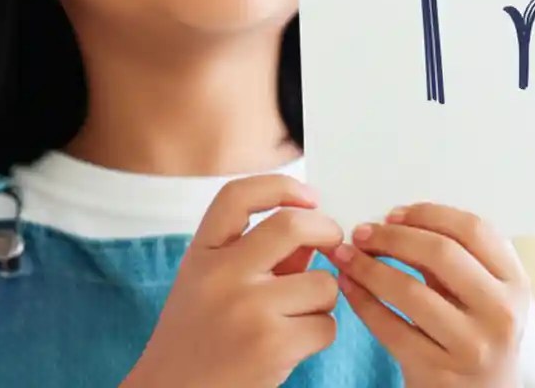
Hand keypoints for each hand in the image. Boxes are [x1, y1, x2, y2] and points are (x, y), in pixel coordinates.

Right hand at [122, 175, 343, 387]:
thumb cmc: (201, 337)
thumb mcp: (215, 285)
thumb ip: (264, 256)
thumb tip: (319, 232)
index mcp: (202, 254)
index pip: (237, 196)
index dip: (281, 187)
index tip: (309, 197)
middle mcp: (221, 275)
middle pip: (294, 226)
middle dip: (327, 232)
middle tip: (332, 247)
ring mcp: (247, 309)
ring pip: (322, 283)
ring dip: (321, 300)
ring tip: (294, 317)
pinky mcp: (272, 345)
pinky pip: (327, 325)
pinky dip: (319, 334)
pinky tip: (291, 346)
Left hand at [327, 204, 530, 387]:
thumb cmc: (477, 339)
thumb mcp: (482, 297)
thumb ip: (453, 262)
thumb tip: (396, 224)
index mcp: (515, 284)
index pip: (473, 230)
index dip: (428, 214)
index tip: (395, 213)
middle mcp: (500, 313)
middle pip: (441, 253)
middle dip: (393, 236)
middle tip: (364, 232)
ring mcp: (470, 345)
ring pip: (410, 291)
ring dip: (369, 267)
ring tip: (347, 255)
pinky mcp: (436, 371)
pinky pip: (389, 327)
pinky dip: (362, 301)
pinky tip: (349, 286)